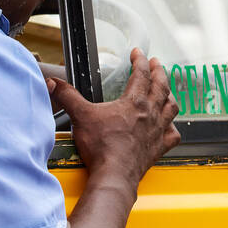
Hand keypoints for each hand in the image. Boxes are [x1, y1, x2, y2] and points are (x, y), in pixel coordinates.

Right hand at [47, 48, 180, 191]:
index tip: (137, 53)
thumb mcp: (80, 116)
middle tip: (157, 64)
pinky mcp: (158, 148)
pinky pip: (173, 136)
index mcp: (134, 102)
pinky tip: (170, 127)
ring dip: (170, 96)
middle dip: (159, 72)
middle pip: (161, 86)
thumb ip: (68, 96)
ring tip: (167, 91)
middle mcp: (150, 114)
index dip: (140, 60)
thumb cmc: (101, 147)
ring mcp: (157, 131)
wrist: (114, 174)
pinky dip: (173, 129)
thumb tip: (54, 83)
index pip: (141, 74)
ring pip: (171, 107)